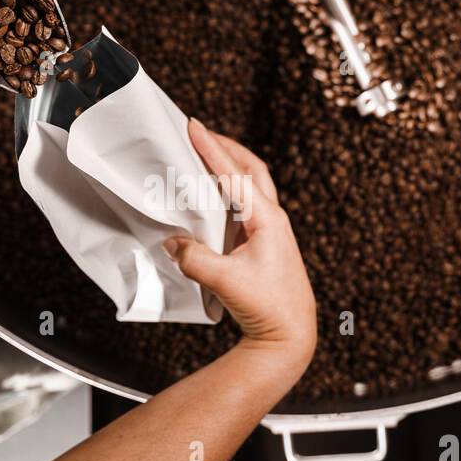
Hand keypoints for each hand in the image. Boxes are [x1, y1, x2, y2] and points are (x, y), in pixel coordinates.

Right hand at [165, 119, 316, 369]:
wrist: (289, 334)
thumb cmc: (267, 307)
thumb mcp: (224, 281)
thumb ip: (193, 258)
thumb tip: (171, 241)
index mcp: (268, 220)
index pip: (235, 174)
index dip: (212, 149)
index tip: (193, 126)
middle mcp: (272, 219)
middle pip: (251, 168)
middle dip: (225, 147)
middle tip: (199, 132)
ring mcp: (269, 230)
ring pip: (251, 184)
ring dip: (229, 165)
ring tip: (204, 154)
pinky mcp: (262, 243)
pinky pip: (245, 204)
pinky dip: (228, 190)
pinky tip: (211, 194)